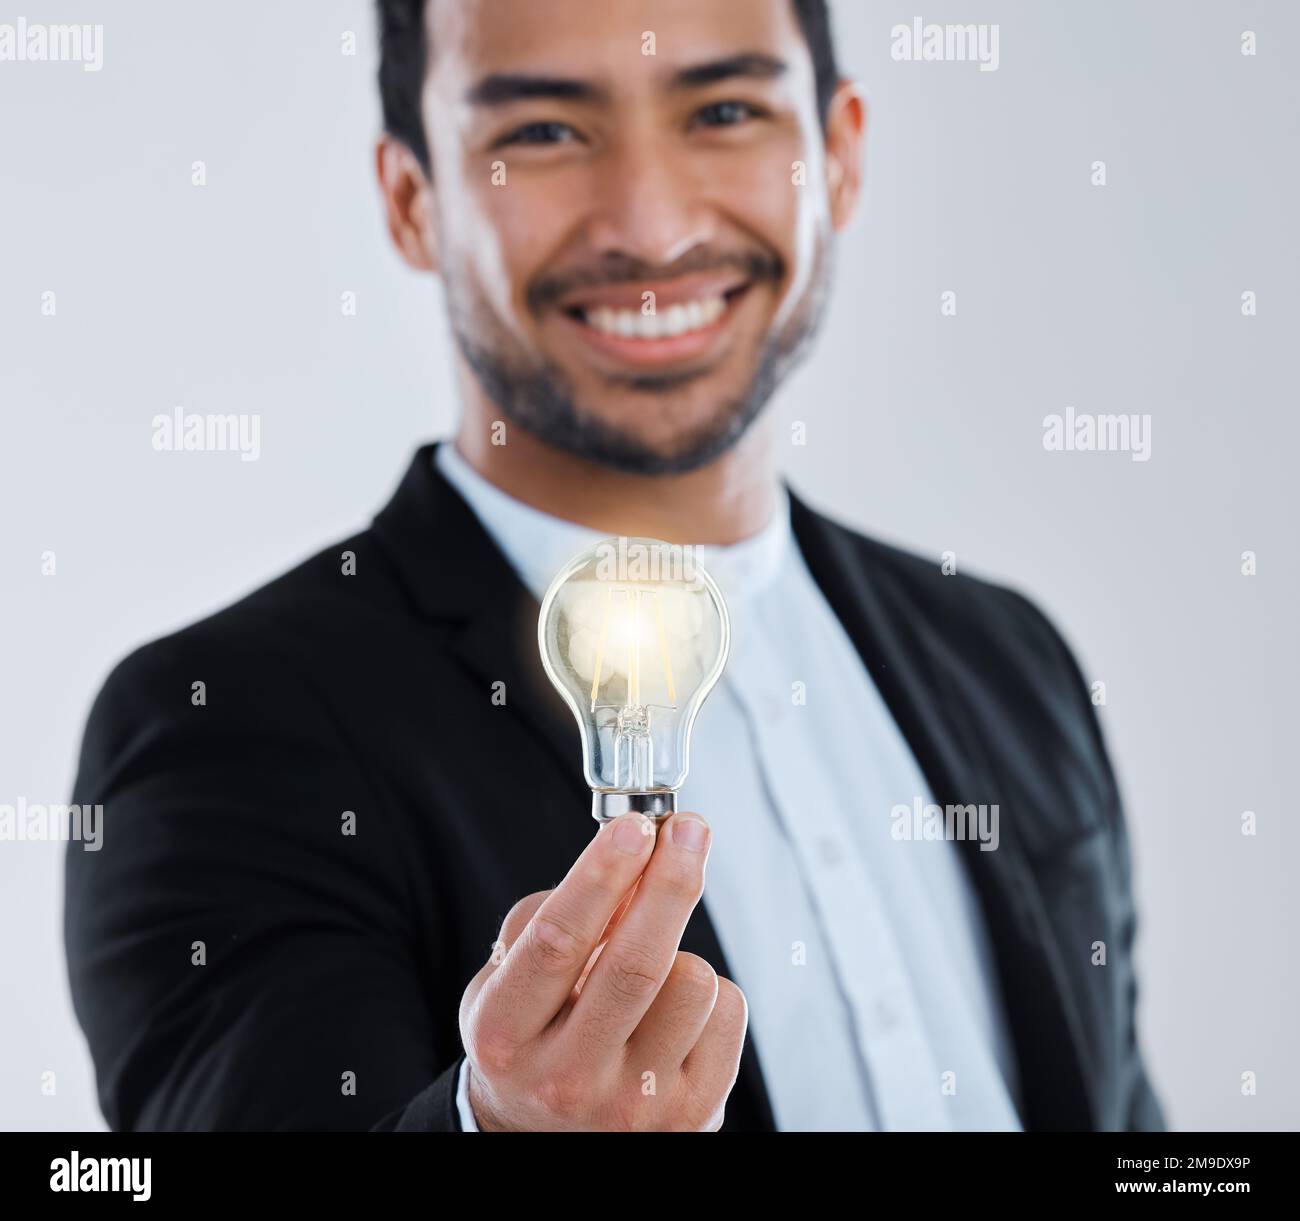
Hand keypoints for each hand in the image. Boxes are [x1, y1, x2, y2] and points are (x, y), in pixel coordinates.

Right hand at [458, 811, 745, 1130]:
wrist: (548, 1135)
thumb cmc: (533, 1033)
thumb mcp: (510, 977)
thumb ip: (556, 915)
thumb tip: (636, 859)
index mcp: (505, 1034)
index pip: (558, 942)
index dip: (601, 876)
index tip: (633, 827)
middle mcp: (565, 1079)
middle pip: (635, 962)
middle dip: (669, 881)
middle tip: (688, 829)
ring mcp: (632, 1106)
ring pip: (692, 981)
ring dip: (682, 949)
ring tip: (654, 970)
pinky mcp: (692, 1115)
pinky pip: (727, 1010)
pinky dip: (709, 992)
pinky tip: (676, 1012)